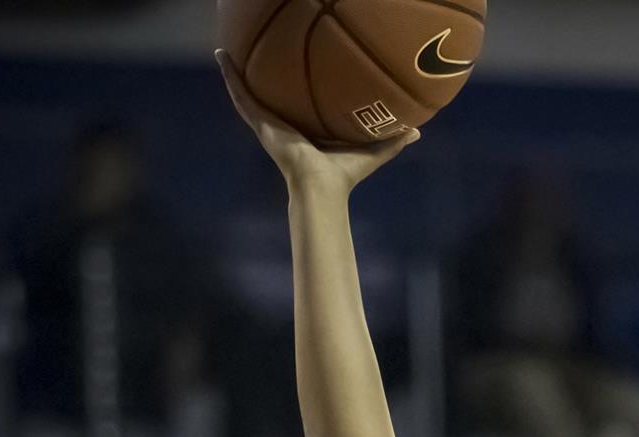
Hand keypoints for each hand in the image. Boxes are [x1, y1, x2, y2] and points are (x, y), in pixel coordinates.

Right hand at [216, 50, 416, 193]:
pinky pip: (241, 96)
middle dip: (260, 78)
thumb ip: (392, 140)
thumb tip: (417, 131)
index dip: (292, 90)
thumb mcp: (371, 150)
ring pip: (247, 93)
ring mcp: (268, 124)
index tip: (290, 72)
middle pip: (269, 96)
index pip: (296, 105)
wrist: (323, 185)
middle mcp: (283, 125)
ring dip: (235, 72)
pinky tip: (222, 57)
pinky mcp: (261, 123)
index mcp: (304, 130)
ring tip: (225, 50)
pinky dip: (230, 77)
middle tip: (252, 55)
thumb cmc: (344, 173)